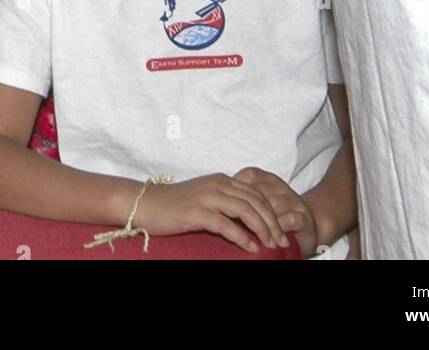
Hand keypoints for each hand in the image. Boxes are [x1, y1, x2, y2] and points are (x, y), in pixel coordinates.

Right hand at [138, 173, 290, 253]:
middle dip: (272, 222)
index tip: (280, 229)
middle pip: (255, 201)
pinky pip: (226, 224)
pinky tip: (250, 247)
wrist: (146, 204)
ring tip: (271, 245)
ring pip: (245, 210)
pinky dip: (242, 236)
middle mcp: (218, 184)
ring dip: (262, 229)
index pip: (256, 193)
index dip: (272, 211)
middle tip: (282, 240)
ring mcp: (207, 197)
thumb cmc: (175, 205)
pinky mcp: (197, 212)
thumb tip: (246, 219)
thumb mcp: (204, 197)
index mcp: (222, 180)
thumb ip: (224, 201)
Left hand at [234, 166, 319, 256]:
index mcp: (266, 179)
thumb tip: (218, 207)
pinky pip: (290, 218)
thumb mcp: (257, 204)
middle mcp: (279, 186)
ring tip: (253, 237)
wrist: (306, 225)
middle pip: (260, 192)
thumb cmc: (276, 216)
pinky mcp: (304, 216)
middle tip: (232, 225)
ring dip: (263, 223)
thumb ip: (241, 201)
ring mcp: (292, 199)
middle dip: (247, 210)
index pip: (250, 176)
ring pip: (274, 205)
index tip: (225, 205)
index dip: (237, 189)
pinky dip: (279, 229)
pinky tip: (272, 240)